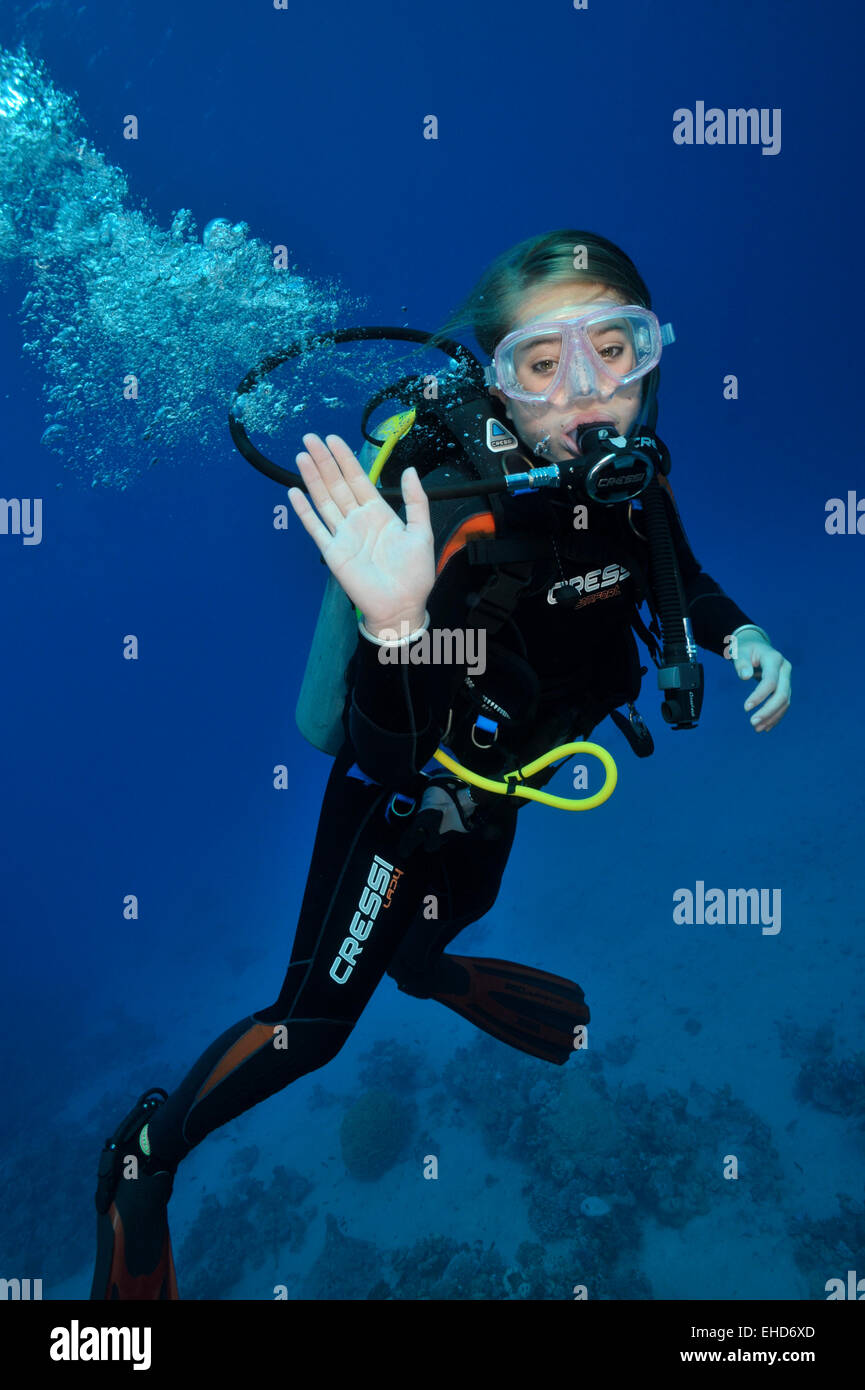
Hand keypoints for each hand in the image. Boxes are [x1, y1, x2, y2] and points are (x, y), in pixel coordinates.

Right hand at [288, 433, 434, 634]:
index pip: (358, 479)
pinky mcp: (333, 552)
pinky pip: (316, 528)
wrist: (403, 605)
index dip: (345, 459)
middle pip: (337, 484)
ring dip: (313, 479)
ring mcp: (343, 535)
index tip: (333, 439)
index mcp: (378, 512)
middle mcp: (357, 519)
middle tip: (311, 438)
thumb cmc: (414, 573)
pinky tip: (295, 492)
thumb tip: (410, 469)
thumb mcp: (422, 532)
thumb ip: (416, 501)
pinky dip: (305, 511)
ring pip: (324, 500)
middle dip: (324, 461)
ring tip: (301, 456)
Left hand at [728, 629, 791, 731]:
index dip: (759, 696)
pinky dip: (775, 716)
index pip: (770, 681)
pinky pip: (783, 704)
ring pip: (785, 702)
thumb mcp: (739, 652)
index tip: (745, 708)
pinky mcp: (785, 687)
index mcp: (774, 659)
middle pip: (782, 694)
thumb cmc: (745, 649)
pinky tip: (765, 726)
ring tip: (756, 728)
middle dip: (768, 711)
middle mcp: (785, 669)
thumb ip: (741, 663)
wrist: (755, 646)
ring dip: (772, 717)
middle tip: (752, 723)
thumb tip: (745, 676)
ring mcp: (787, 678)